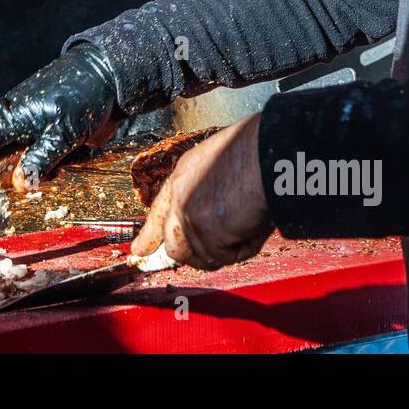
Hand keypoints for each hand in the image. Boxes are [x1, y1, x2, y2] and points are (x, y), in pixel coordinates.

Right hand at [0, 46, 117, 190]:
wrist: (105, 76)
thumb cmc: (81, 98)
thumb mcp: (63, 132)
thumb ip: (41, 159)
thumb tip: (20, 184)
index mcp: (12, 119)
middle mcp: (16, 123)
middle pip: (0, 159)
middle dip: (13, 172)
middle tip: (34, 169)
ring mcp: (31, 127)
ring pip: (26, 160)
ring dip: (43, 166)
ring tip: (71, 150)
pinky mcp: (47, 133)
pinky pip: (44, 156)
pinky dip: (56, 160)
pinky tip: (77, 149)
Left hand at [131, 115, 273, 270]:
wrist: (268, 153)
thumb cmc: (255, 150)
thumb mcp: (220, 161)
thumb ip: (207, 188)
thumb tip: (216, 211)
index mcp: (183, 175)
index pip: (158, 213)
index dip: (149, 235)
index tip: (140, 250)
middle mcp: (179, 197)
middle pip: (175, 247)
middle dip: (196, 252)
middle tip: (222, 245)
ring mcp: (190, 218)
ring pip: (202, 256)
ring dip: (226, 249)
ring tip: (246, 221)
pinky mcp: (206, 235)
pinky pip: (227, 257)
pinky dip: (244, 248)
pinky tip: (253, 223)